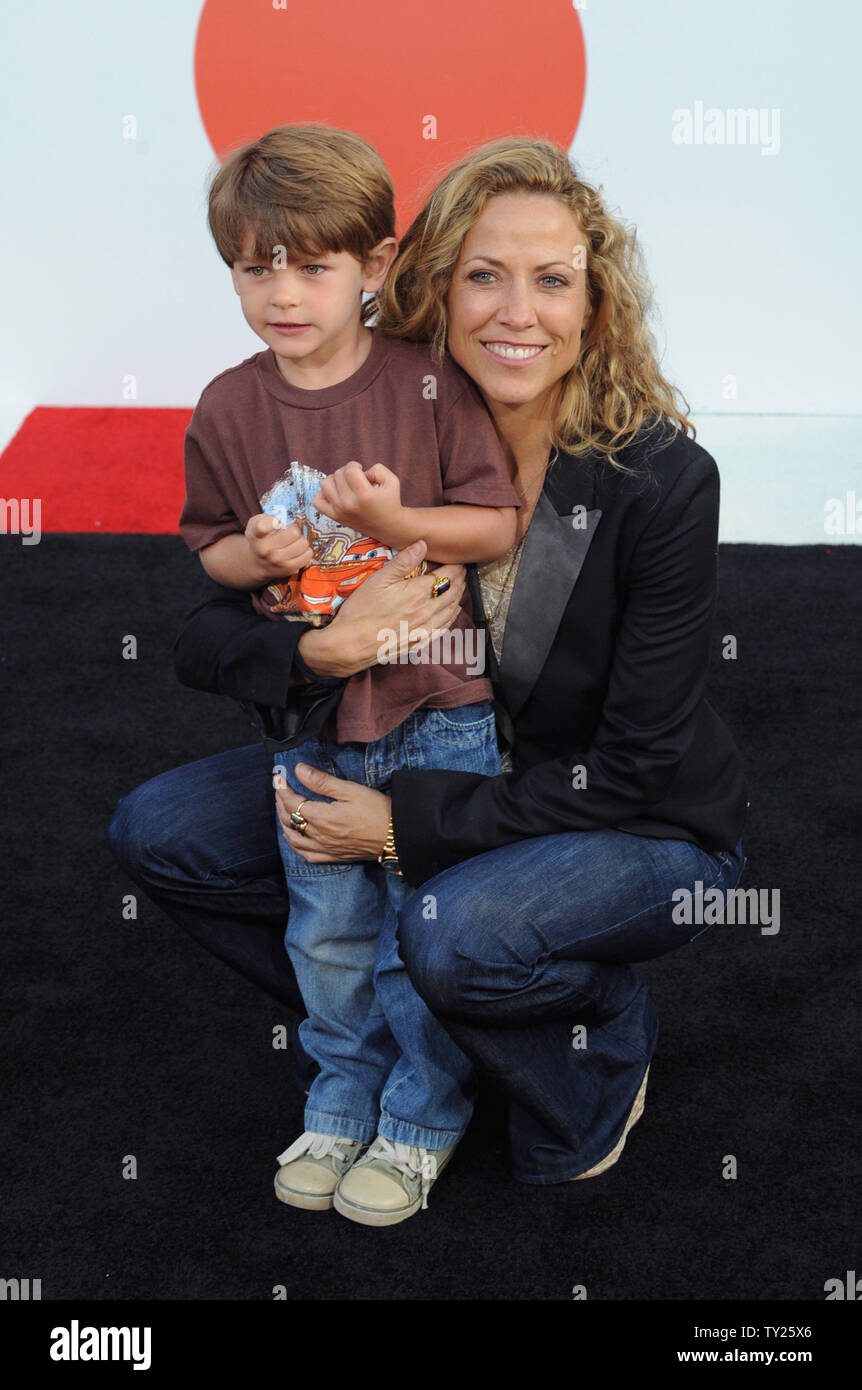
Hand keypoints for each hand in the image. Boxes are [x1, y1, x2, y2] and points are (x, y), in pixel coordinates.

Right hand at [245, 513, 313, 577]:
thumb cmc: (260, 539)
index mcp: (256, 536)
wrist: (258, 563)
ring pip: (303, 543)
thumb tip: (280, 521)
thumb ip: (265, 518)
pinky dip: (304, 551)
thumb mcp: (255, 525)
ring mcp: (278, 561)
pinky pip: (308, 554)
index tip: (275, 522)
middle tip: (287, 533)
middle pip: (294, 532)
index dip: (272, 521)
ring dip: (300, 540)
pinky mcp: (289, 569)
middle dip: (293, 529)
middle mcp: (266, 550)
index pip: (262, 526)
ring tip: (292, 542)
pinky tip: (295, 551)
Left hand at [274, 762, 391, 861]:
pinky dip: (295, 845)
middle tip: (279, 789)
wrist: (395, 835)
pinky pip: (306, 855)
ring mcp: (325, 848)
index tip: (279, 778)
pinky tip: (294, 838)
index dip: (282, 789)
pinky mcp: (333, 856)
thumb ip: (322, 781)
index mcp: (321, 817)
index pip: (292, 802)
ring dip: (284, 823)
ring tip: (282, 810)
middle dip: (280, 802)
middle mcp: (319, 835)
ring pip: (293, 838)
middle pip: (290, 819)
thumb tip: (299, 769)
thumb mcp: (349, 790)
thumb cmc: (376, 810)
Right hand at [297, 540, 467, 677]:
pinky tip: (452, 612)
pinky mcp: (420, 642)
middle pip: (453, 592)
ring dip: (458, 596)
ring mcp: (425, 629)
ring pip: (452, 610)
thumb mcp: (378, 580)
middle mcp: (427, 611)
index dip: (456, 565)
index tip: (457, 558)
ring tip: (459, 586)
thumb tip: (422, 543)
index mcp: (418, 592)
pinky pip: (444, 628)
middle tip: (461, 570)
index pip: (448, 575)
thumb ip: (403, 561)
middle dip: (460, 578)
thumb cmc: (360, 611)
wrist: (350, 645)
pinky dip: (452, 616)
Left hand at [312, 461, 407, 543]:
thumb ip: (378, 468)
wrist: (388, 527)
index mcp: (364, 495)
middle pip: (338, 475)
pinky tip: (335, 493)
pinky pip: (317, 501)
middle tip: (356, 479)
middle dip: (347, 472)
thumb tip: (361, 471)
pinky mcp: (335, 517)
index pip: (350, 470)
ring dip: (334, 480)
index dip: (355, 465)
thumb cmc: (390, 501)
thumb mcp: (392, 481)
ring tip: (345, 484)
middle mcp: (350, 504)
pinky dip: (323, 494)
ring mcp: (340, 511)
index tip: (361, 470)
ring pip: (325, 484)